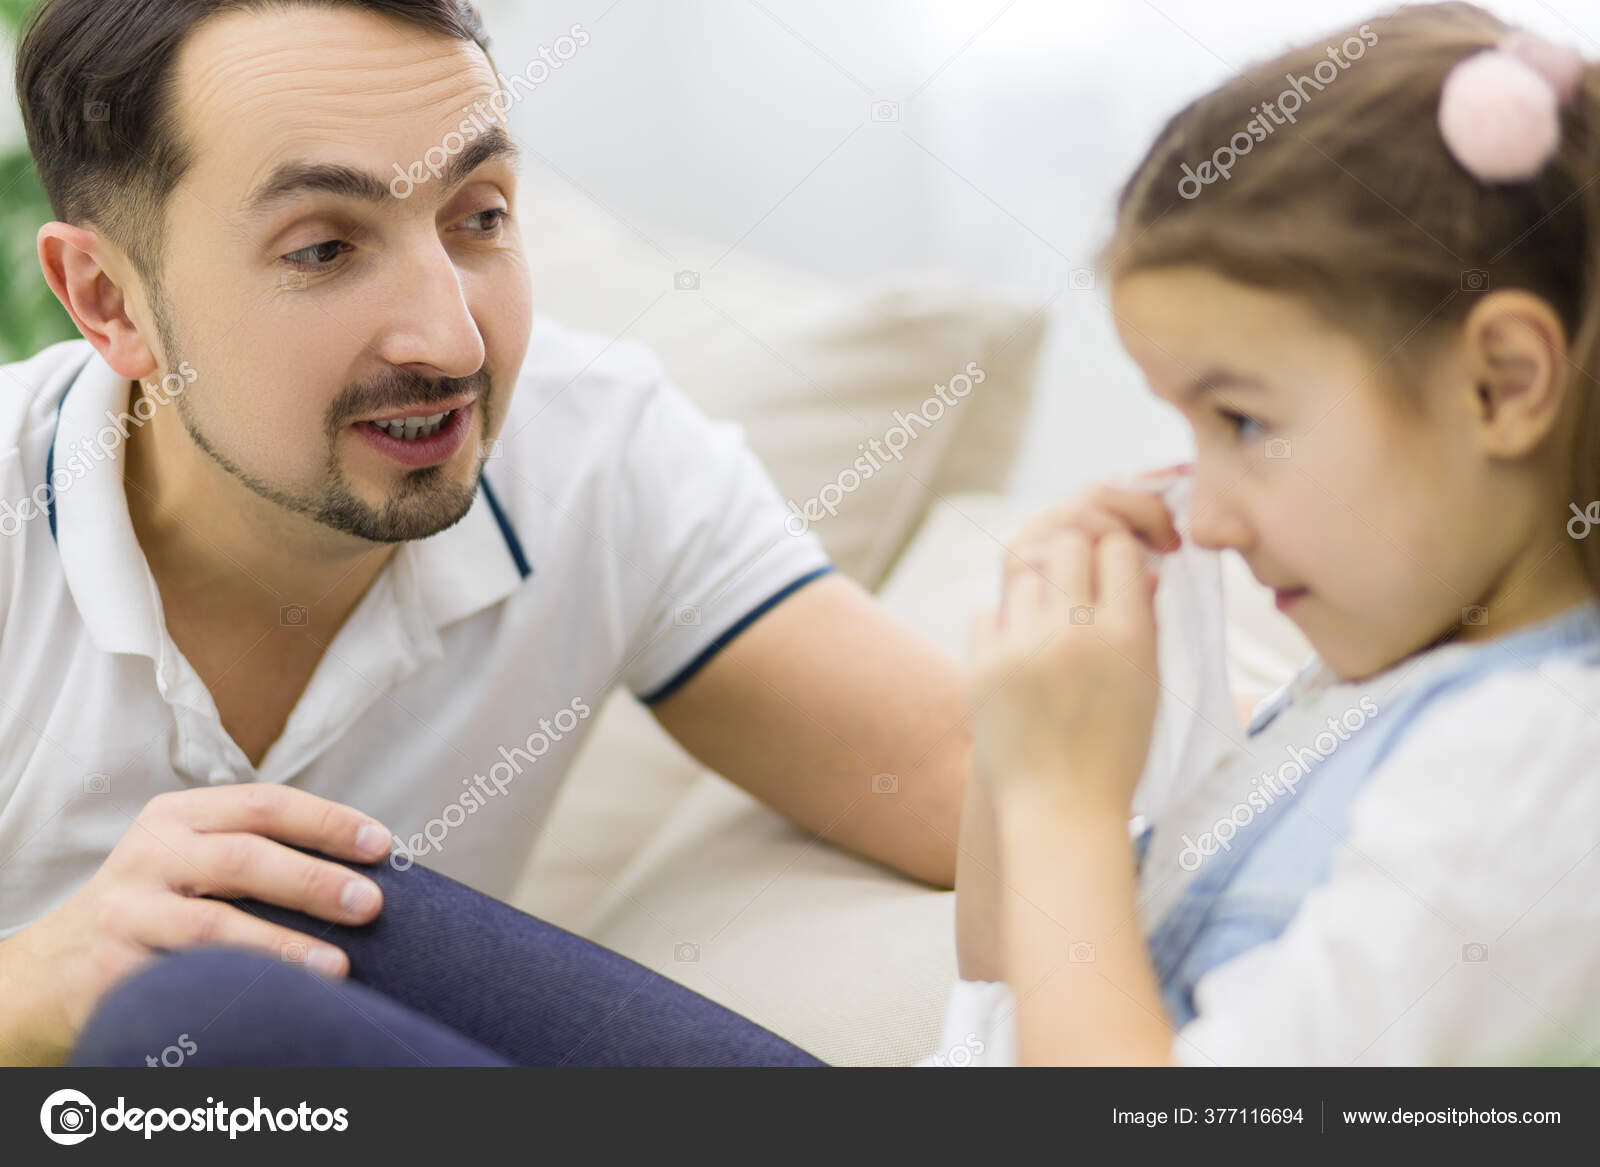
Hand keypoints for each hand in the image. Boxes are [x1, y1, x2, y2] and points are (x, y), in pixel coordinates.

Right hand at [3, 784, 391, 1062]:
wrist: (53, 967)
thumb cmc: (156, 904)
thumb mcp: (193, 857)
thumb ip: (259, 849)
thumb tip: (366, 867)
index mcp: (180, 817)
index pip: (264, 804)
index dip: (327, 821)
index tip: (382, 845)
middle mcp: (151, 855)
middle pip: (244, 858)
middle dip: (315, 880)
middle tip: (372, 904)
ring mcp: (127, 913)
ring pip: (213, 927)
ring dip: (283, 948)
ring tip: (339, 966)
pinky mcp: (110, 971)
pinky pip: (182, 984)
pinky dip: (235, 993)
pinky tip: (278, 1002)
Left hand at [968, 483, 1170, 811]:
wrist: (1061, 808)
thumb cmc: (1116, 748)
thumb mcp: (1148, 683)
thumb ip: (1143, 618)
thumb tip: (1136, 565)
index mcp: (1126, 637)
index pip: (1118, 548)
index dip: (1119, 554)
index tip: (1115, 571)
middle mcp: (1073, 634)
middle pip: (1067, 544)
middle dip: (1078, 555)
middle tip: (1079, 581)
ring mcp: (1022, 648)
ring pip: (1024, 572)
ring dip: (1038, 587)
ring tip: (1048, 621)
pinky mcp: (982, 666)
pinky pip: (986, 611)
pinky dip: (1003, 623)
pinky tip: (1020, 651)